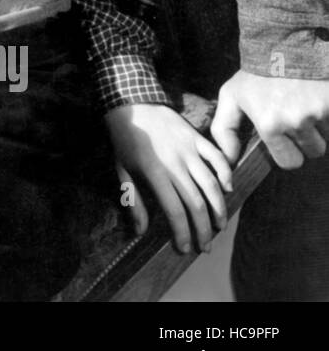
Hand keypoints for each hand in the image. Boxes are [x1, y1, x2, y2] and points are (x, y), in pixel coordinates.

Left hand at [105, 103, 232, 253]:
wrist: (131, 102)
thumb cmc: (124, 140)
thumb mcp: (122, 170)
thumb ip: (133, 201)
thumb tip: (140, 232)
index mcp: (154, 172)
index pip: (174, 210)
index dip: (182, 232)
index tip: (184, 248)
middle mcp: (175, 162)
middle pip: (196, 203)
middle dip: (203, 229)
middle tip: (205, 246)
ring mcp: (189, 149)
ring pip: (211, 184)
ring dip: (219, 208)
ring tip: (219, 226)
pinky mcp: (197, 137)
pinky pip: (218, 158)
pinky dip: (226, 174)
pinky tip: (228, 190)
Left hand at [211, 70, 328, 168]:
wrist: (283, 42)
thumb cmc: (256, 73)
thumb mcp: (232, 96)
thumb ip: (224, 128)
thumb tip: (230, 158)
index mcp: (270, 124)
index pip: (289, 162)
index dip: (288, 152)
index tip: (284, 139)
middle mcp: (296, 121)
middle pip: (313, 151)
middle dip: (307, 141)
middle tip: (296, 119)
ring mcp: (319, 110)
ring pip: (328, 137)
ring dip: (321, 127)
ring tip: (306, 105)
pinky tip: (318, 99)